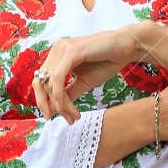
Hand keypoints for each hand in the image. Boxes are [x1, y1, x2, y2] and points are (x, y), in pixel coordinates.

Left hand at [31, 23, 146, 123]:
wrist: (127, 47)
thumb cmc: (107, 61)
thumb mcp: (84, 82)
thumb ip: (69, 92)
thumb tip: (55, 109)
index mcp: (57, 56)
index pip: (42, 81)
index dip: (44, 101)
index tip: (55, 117)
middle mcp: (56, 50)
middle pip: (40, 83)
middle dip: (49, 105)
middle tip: (61, 120)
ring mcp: (62, 49)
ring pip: (50, 83)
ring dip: (60, 105)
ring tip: (74, 117)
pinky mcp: (71, 51)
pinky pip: (58, 79)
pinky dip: (62, 97)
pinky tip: (72, 109)